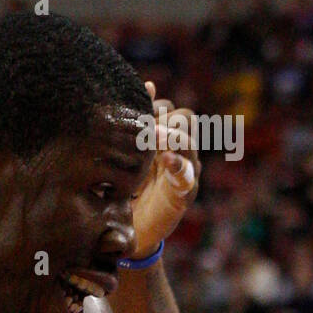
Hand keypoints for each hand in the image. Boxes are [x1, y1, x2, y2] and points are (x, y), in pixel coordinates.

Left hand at [132, 81, 200, 257]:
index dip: (156, 106)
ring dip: (172, 136)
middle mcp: (178, 150)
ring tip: (154, 137)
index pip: (170, 108)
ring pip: (189, 141)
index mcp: (163, 138)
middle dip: (166, 118)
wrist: (126, 229)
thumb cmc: (124, 187)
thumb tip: (148, 84)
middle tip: (145, 126)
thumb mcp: (124, 154)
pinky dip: (179, 164)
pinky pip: (187, 174)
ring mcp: (185, 170)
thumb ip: (133, 125)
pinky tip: (166, 160)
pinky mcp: (183, 193)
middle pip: (185, 118)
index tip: (136, 112)